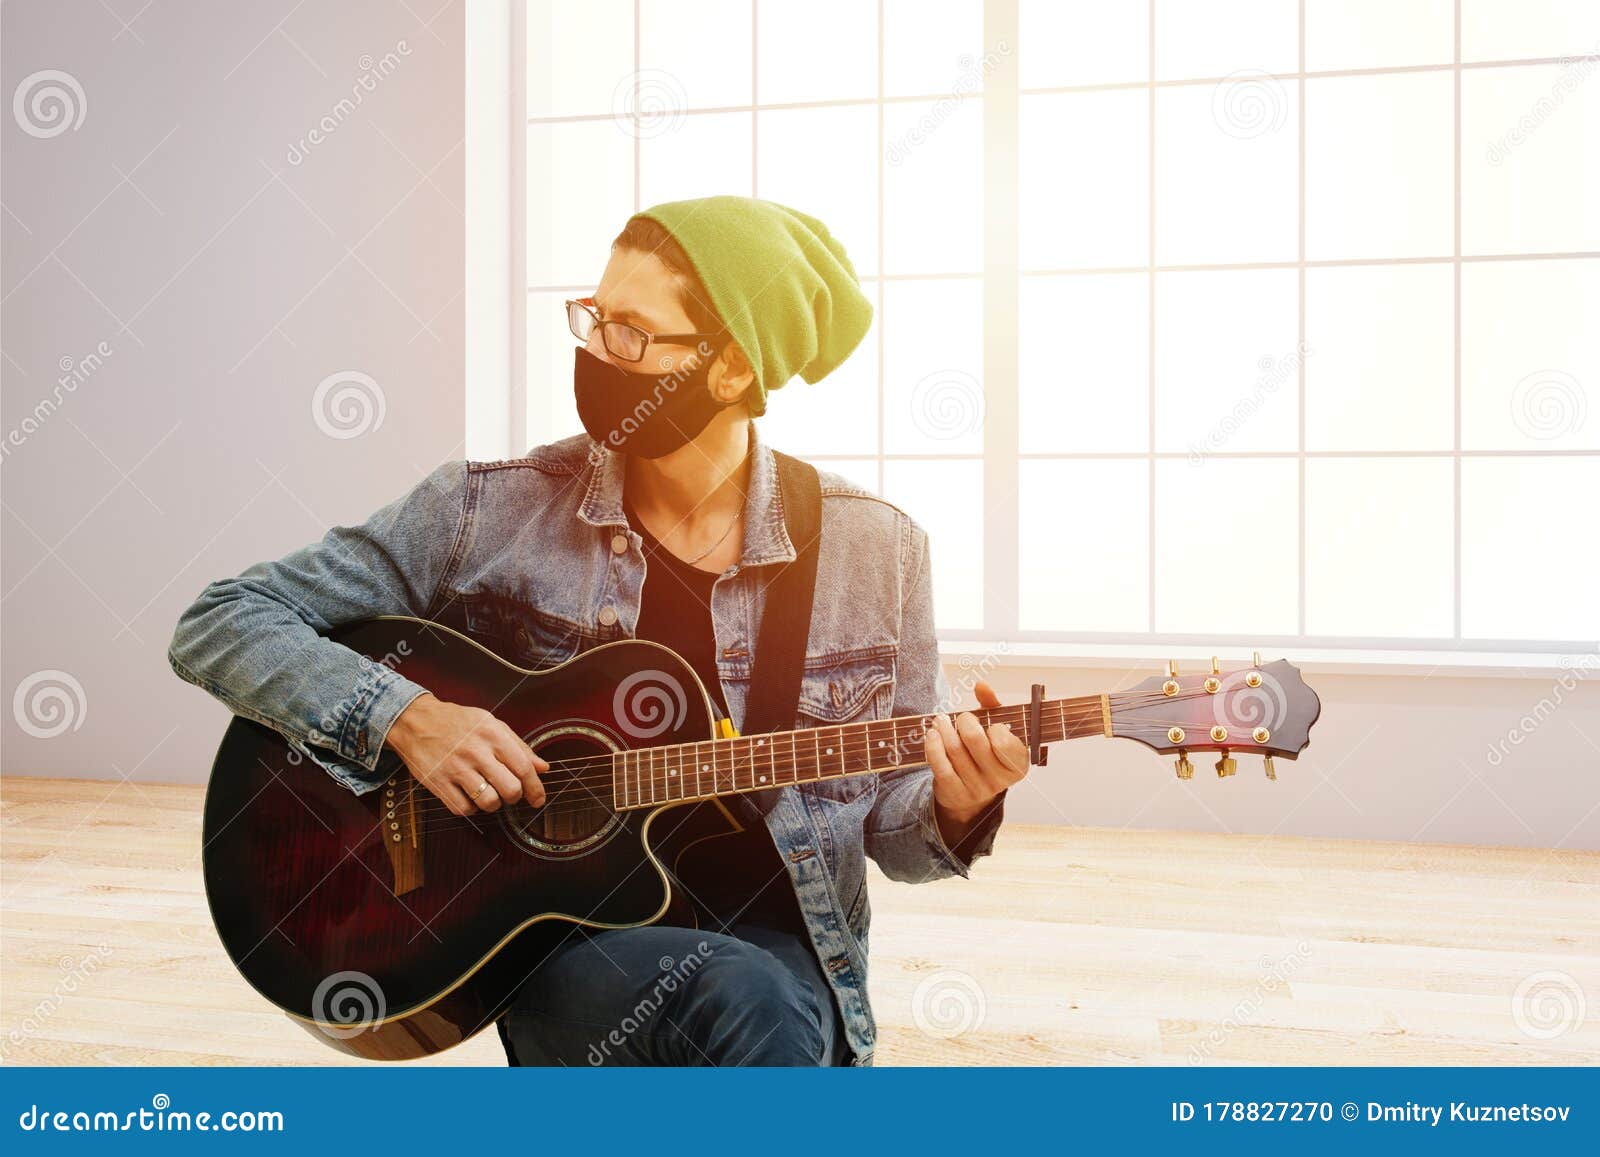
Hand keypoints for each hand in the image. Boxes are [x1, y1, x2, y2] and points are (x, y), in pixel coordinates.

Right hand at [385, 693, 547, 815]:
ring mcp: (455, 769)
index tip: (538, 799)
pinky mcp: (438, 783)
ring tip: (488, 792)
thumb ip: (519, 746)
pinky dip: (471, 808)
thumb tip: (543, 768)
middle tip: (510, 793)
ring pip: (489, 803)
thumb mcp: (491, 724)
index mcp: (492, 735)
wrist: (415, 721)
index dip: (535, 788)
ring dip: (493, 803)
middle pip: (510, 789)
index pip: (523, 768)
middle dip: (515, 797)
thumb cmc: (457, 722)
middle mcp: (476, 752)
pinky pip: (464, 809)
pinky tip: (469, 796)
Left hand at [923, 681, 1030, 844]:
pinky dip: (933, 746)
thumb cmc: (986, 753)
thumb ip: (992, 706)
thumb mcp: (995, 730)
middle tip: (960, 717)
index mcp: (1017, 764)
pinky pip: (940, 765)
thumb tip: (981, 685)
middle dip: (964, 721)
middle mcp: (1000, 780)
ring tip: (940, 721)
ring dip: (944, 729)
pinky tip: (932, 735)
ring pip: (954, 750)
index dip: (994, 727)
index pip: (1004, 741)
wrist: (970, 793)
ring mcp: (977, 789)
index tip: (989, 724)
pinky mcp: (955, 793)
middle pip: (975, 740)